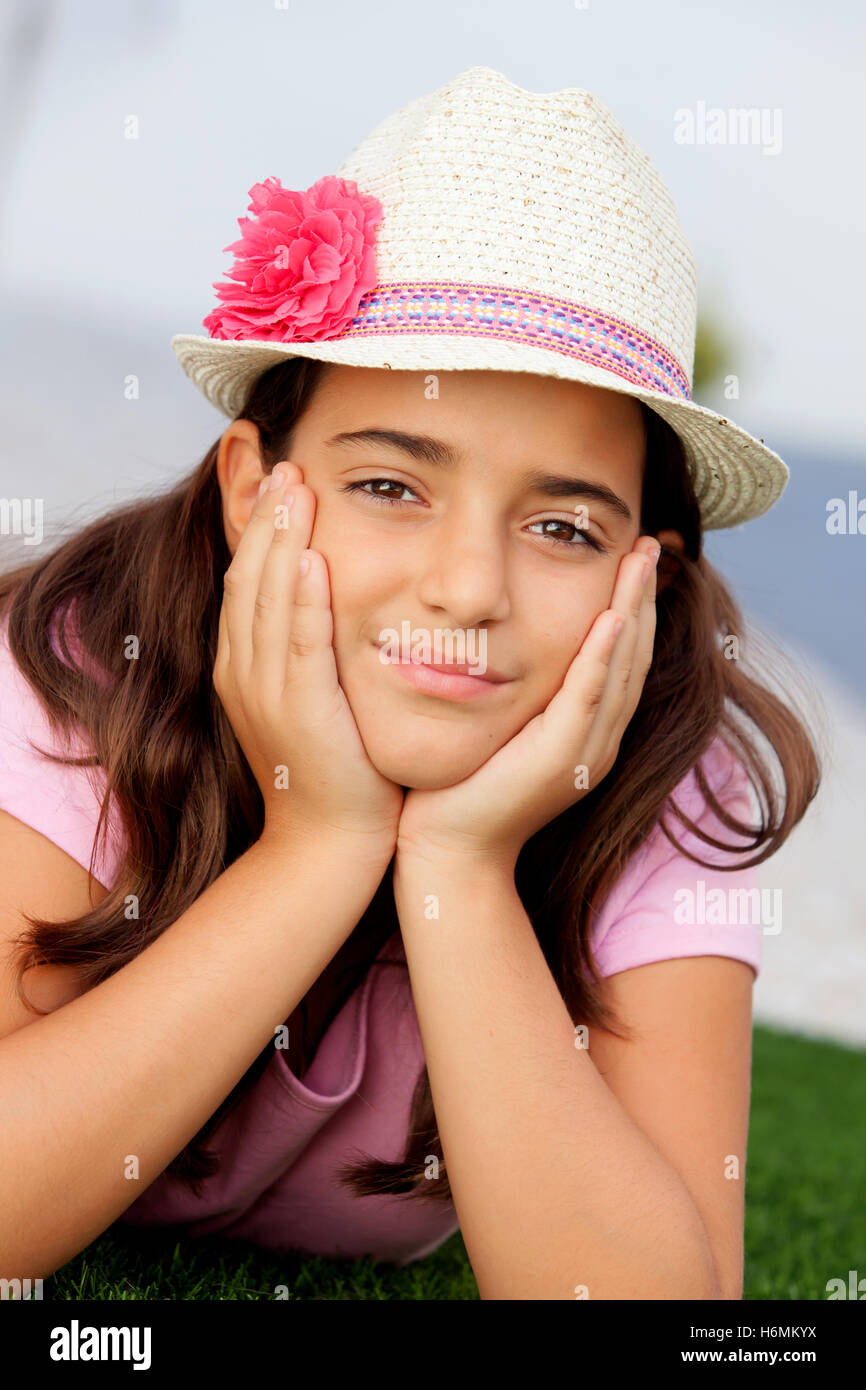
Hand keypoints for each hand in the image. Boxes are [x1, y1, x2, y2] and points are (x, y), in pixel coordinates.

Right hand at [214, 460, 403, 858]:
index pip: (247, 582)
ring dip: (283, 541)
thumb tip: (329, 595)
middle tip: (287, 464)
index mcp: (241, 666)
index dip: (261, 530)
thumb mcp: (311, 697)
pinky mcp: (298, 710)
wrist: (330, 841)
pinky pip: (300, 643)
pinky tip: (315, 558)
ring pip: (268, 600)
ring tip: (297, 488)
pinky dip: (304, 599)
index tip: (282, 483)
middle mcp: (243, 672)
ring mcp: (265, 691)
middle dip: (268, 519)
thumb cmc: (334, 769)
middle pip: (250, 578)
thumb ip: (309, 647)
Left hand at [395, 536, 660, 872]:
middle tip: (650, 543)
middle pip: (634, 654)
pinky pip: (589, 695)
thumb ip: (516, 688)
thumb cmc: (460, 788)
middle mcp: (599, 741)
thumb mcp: (499, 726)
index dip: (633, 605)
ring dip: (633, 609)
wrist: (448, 850)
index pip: (622, 656)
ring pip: (622, 667)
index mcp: (587, 732)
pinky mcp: (560, 759)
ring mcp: (585, 752)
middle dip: (644, 595)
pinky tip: (611, 615)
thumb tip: (502, 637)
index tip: (634, 556)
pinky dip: (603, 654)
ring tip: (641, 559)